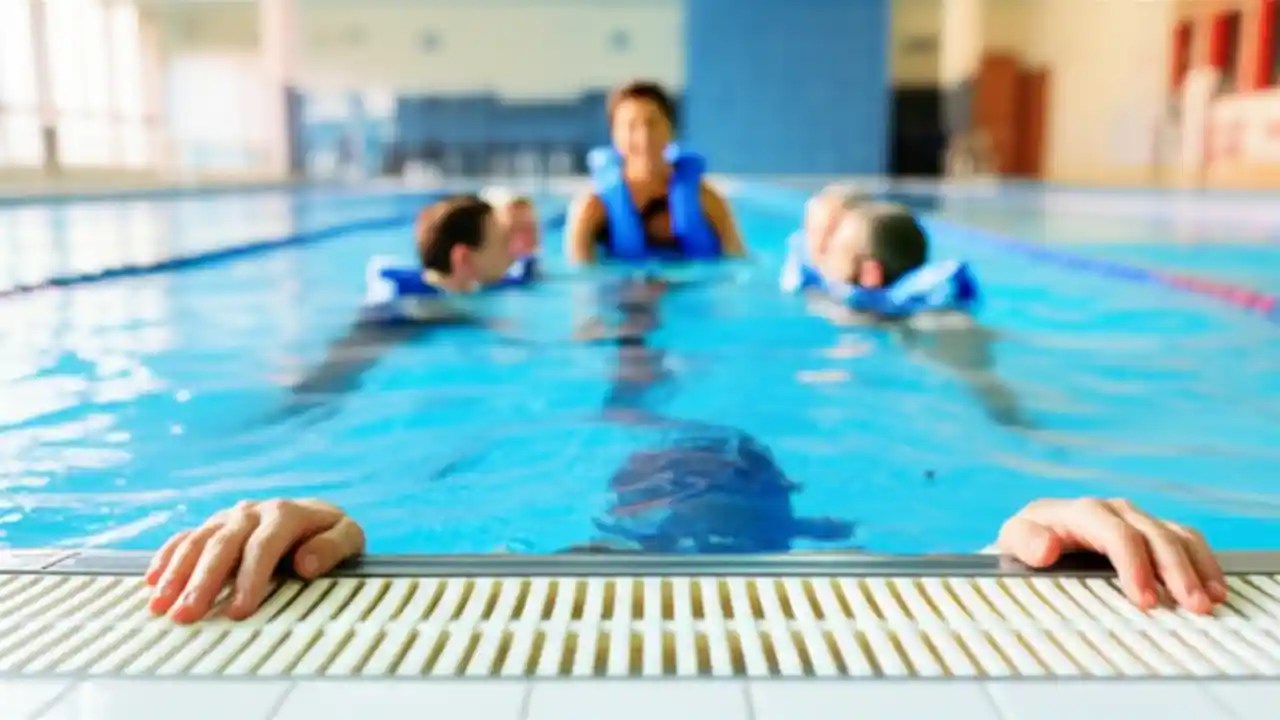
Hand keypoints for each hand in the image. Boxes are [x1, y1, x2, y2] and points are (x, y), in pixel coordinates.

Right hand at [145, 499, 364, 622]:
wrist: (316, 515)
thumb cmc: (330, 534)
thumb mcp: (348, 537)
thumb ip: (333, 547)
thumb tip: (306, 563)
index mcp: (287, 513)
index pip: (264, 546)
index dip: (250, 577)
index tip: (239, 611)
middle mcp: (253, 512)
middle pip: (223, 544)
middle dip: (203, 581)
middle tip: (187, 614)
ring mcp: (229, 517)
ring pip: (198, 541)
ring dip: (176, 573)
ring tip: (161, 607)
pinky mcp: (214, 525)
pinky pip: (185, 538)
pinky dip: (166, 557)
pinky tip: (151, 581)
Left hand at [998, 498, 1225, 613]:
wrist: (1030, 538)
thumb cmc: (1023, 542)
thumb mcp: (1010, 541)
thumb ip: (1024, 541)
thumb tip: (1047, 547)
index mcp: (1081, 511)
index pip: (1116, 534)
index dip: (1135, 565)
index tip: (1146, 601)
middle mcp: (1114, 511)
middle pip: (1154, 535)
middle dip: (1175, 571)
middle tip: (1192, 606)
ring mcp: (1136, 520)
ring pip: (1176, 536)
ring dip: (1197, 567)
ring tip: (1209, 601)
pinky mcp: (1150, 532)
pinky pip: (1184, 540)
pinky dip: (1202, 562)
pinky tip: (1213, 589)